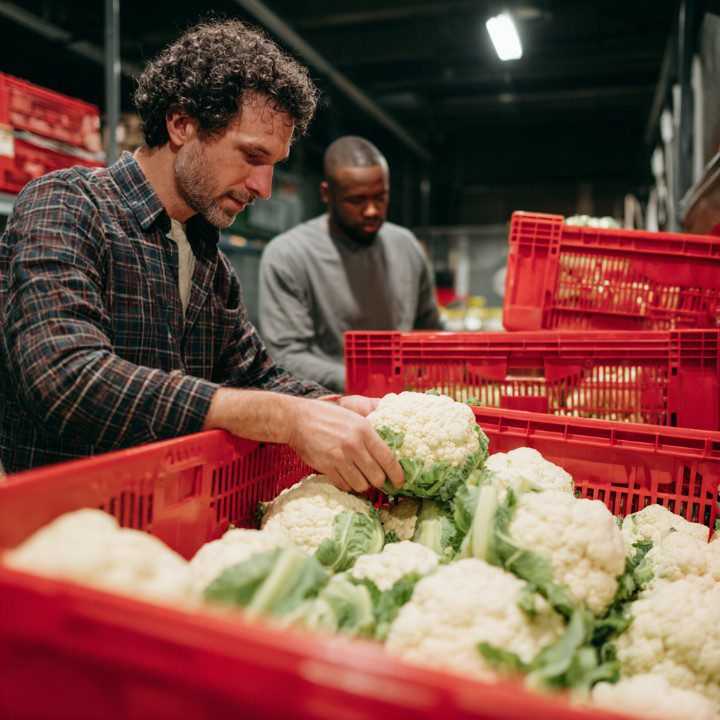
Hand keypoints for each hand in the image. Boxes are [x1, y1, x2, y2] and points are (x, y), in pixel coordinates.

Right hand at [287, 398, 403, 493]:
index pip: (388, 459)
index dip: (397, 474)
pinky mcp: (326, 467)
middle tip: (378, 480)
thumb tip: (388, 453)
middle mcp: (354, 445)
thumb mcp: (354, 418)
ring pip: (361, 485)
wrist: (298, 419)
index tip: (400, 482)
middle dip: (379, 482)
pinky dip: (347, 485)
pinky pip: (344, 485)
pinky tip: (346, 477)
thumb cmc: (328, 417)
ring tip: (360, 478)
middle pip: (377, 477)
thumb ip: (370, 435)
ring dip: (362, 484)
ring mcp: (339, 457)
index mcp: (365, 431)